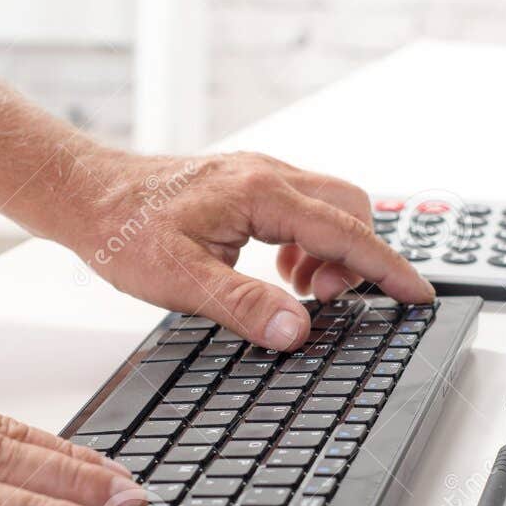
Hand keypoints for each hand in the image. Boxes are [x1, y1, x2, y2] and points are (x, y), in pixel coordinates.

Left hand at [56, 149, 434, 348]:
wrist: (87, 195)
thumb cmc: (124, 231)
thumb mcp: (180, 281)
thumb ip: (243, 306)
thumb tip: (296, 331)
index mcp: (261, 194)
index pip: (346, 233)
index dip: (388, 269)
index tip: (418, 297)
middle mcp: (268, 174)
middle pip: (352, 209)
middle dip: (357, 259)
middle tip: (325, 300)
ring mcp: (260, 174)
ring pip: (331, 206)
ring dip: (330, 251)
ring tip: (297, 291)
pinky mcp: (248, 183)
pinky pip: (304, 208)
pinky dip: (308, 242)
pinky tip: (278, 271)